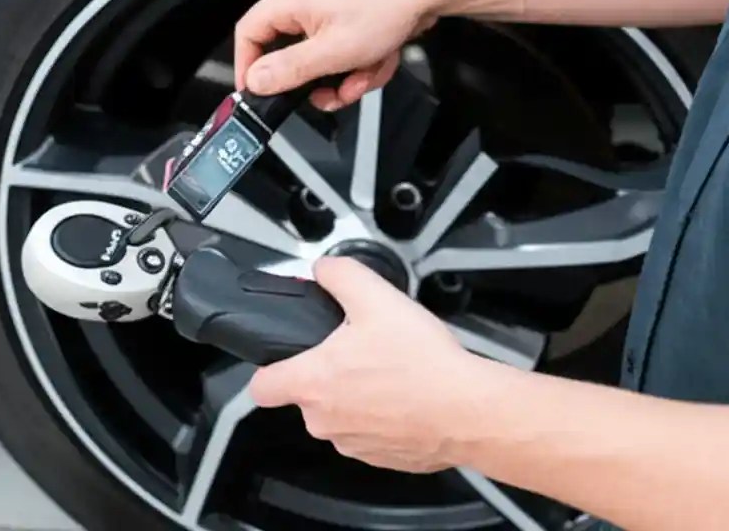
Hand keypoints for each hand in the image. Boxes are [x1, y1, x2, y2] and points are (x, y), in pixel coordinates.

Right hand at [233, 0, 438, 110]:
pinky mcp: (346, 16)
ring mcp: (326, 8)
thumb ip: (290, 69)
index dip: (248, 67)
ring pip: (319, 59)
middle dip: (314, 80)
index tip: (258, 93)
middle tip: (329, 94)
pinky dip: (358, 64)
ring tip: (364, 75)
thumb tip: (256, 80)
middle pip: (288, 53)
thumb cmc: (386, 8)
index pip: (248, 34)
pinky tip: (377, 61)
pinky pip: (341, 52)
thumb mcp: (332, 52)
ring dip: (343, 77)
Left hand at [248, 257, 488, 472]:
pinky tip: (408, 396)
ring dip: (359, 396)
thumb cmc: (423, 365)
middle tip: (363, 351)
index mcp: (313, 383)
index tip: (286, 357)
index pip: (260, 387)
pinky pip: (371, 434)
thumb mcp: (378, 298)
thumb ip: (341, 276)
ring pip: (341, 416)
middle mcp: (325, 421)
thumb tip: (324, 269)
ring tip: (392, 372)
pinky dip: (384, 418)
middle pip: (307, 396)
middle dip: (330, 374)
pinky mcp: (380, 459)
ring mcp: (352, 444)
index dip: (269, 368)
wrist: (467, 411)